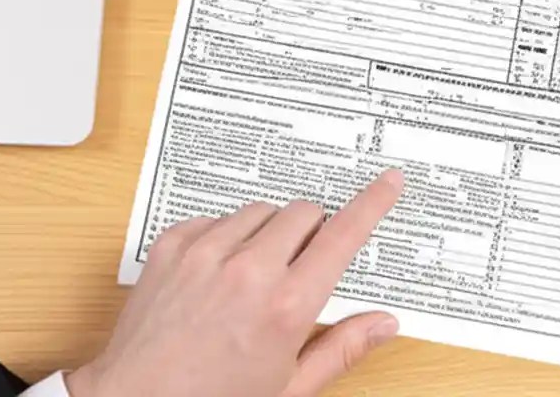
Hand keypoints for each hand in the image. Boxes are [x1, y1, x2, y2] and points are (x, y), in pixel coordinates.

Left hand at [67, 170, 403, 396]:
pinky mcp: (172, 245)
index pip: (344, 235)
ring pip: (260, 211)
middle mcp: (249, 270)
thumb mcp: (289, 388)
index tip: (388, 182)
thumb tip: (384, 323)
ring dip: (268, 233)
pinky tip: (219, 274)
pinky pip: (215, 218)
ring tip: (254, 276)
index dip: (373, 203)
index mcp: (287, 306)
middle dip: (313, 231)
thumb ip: (340, 349)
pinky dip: (225, 237)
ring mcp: (206, 252)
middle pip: (303, 212)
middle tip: (301, 266)